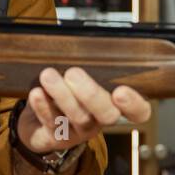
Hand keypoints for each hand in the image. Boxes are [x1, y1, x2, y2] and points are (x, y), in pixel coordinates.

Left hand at [15, 67, 150, 154]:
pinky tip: (37, 93)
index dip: (135, 104)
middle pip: (107, 114)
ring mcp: (79, 131)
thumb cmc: (64, 91)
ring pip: (77, 117)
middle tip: (73, 73)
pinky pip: (52, 123)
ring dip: (62, 95)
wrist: (35, 121)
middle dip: (91, 94)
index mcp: (113, 104)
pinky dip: (43, 107)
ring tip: (48, 75)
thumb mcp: (80, 77)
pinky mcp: (56, 138)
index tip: (121, 91)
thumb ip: (88, 63)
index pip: (138, 111)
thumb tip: (83, 36)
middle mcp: (100, 120)